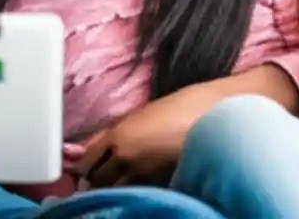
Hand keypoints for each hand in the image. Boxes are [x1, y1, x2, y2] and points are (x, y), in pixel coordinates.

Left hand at [77, 85, 214, 187]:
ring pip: (118, 190)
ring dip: (116, 188)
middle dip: (98, 181)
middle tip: (102, 178)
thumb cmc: (178, 108)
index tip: (87, 170)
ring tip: (121, 182)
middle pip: (98, 181)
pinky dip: (137, 191)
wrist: (214, 113)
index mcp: (118, 135)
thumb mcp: (139, 116)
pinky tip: (141, 184)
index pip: (87, 162)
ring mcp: (145, 173)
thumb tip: (85, 151)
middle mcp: (126, 156)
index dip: (85, 168)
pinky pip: (141, 191)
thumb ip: (110, 135)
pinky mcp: (163, 183)